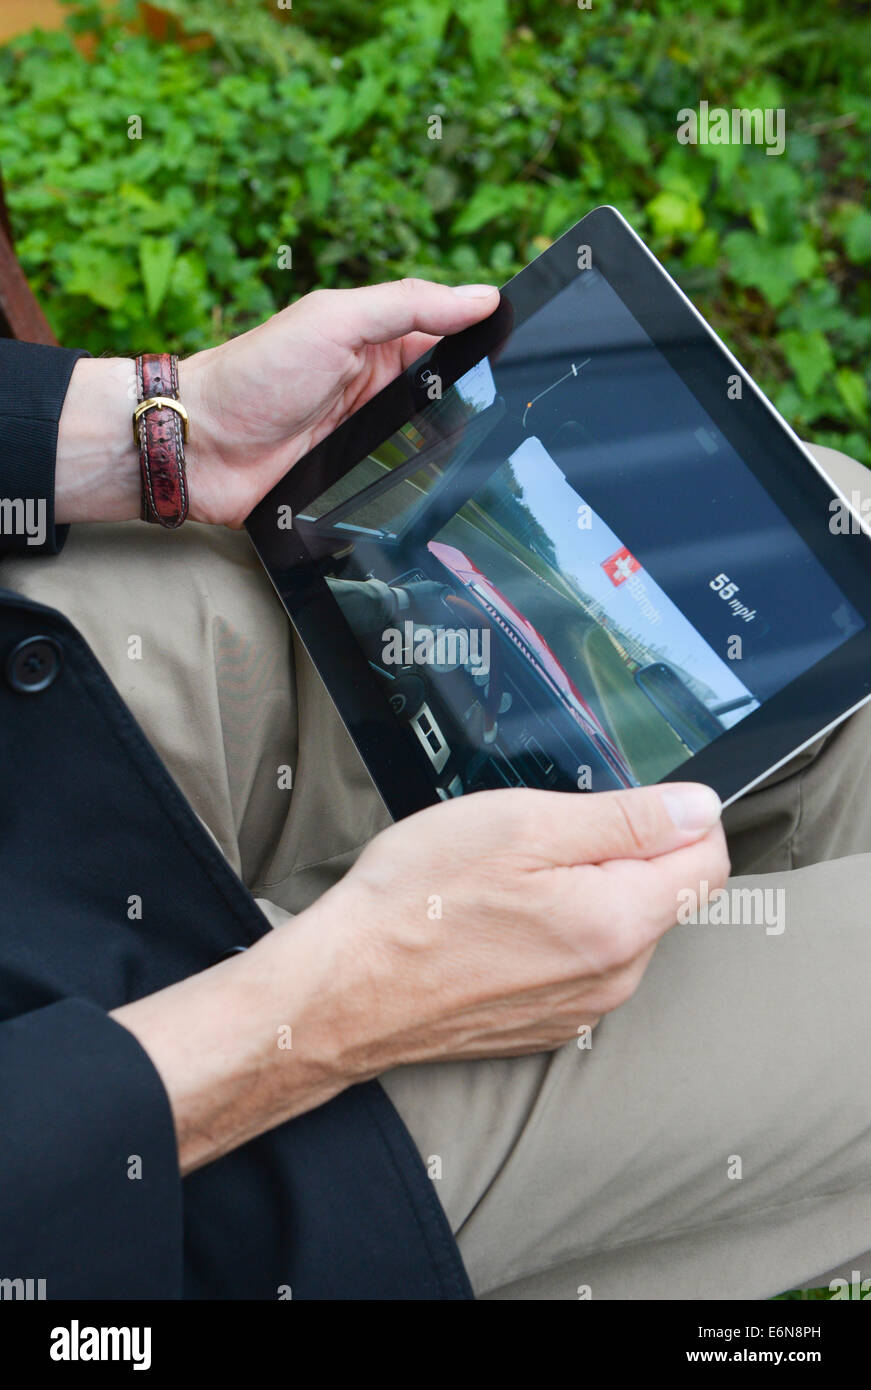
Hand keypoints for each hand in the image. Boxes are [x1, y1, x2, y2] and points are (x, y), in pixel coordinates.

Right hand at [114, 781, 726, 1173]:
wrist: (343, 990)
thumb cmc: (417, 901)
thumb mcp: (522, 825)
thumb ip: (625, 818)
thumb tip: (701, 806)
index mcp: (620, 922)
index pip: (708, 861)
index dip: (679, 816)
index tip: (621, 802)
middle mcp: (615, 978)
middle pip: (664, 894)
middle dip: (623, 854)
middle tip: (539, 836)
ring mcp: (579, 1008)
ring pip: (619, 928)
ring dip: (585, 892)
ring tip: (506, 880)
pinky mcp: (544, 1025)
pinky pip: (579, 963)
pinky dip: (554, 933)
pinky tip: (494, 920)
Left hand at [181, 278, 499, 526]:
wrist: (199, 448)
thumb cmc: (256, 375)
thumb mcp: (335, 322)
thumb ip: (408, 305)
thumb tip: (482, 296)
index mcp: (379, 338)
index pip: (452, 334)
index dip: (488, 341)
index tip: (527, 351)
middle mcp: (379, 386)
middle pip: (453, 395)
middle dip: (479, 403)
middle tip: (507, 414)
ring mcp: (369, 435)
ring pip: (437, 444)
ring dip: (456, 449)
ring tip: (483, 455)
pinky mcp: (357, 480)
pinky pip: (406, 484)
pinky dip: (425, 486)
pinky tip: (446, 489)